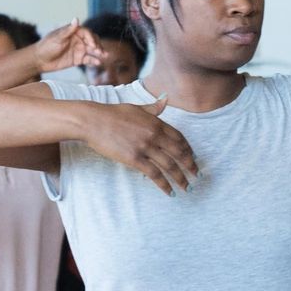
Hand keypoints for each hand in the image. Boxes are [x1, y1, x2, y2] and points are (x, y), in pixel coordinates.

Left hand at [32, 19, 101, 75]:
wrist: (39, 60)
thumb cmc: (47, 46)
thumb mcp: (57, 38)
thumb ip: (68, 30)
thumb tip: (76, 18)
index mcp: (73, 32)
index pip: (87, 33)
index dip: (91, 38)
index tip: (92, 45)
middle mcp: (77, 40)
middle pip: (92, 41)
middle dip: (98, 45)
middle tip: (100, 52)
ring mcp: (78, 49)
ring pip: (92, 50)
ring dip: (99, 52)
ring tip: (105, 56)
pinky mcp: (77, 59)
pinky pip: (88, 59)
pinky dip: (93, 61)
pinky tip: (98, 63)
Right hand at [78, 93, 197, 193]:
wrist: (93, 121)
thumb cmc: (113, 113)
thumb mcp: (136, 107)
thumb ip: (153, 108)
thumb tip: (166, 99)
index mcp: (156, 122)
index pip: (179, 138)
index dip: (189, 149)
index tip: (193, 158)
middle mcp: (154, 135)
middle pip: (178, 153)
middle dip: (190, 165)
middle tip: (196, 174)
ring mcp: (145, 147)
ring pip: (169, 166)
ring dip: (180, 178)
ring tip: (187, 187)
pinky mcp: (134, 159)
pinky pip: (154, 174)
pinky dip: (164, 184)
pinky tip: (169, 192)